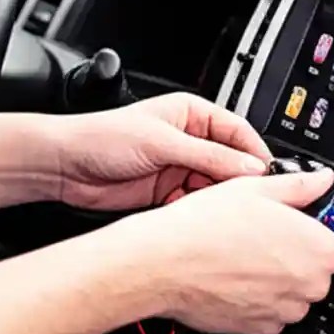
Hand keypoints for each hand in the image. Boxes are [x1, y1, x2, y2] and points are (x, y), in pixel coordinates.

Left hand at [54, 93, 272, 210]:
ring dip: (221, 199)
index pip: (239, 132)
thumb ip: (209, 156)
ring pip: (217, 186)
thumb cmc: (101, 138)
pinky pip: (198, 203)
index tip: (269, 175)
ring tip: (227, 210)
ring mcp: (180, 167)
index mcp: (192, 115)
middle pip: (232, 162)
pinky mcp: (169, 192)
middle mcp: (190, 141)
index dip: (256, 153)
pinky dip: (202, 212)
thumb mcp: (163, 142)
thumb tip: (249, 166)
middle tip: (253, 198)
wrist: (64, 167)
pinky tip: (203, 217)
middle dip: (240, 180)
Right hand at [108, 168, 333, 333]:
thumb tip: (322, 181)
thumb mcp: (257, 188)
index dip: (308, 230)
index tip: (289, 224)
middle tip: (259, 238)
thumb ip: (300, 185)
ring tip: (241, 257)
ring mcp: (285, 311)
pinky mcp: (260, 330)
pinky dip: (257, 300)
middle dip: (293, 256)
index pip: (332, 241)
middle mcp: (309, 285)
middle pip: (314, 270)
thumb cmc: (204, 227)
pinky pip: (270, 314)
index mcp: (320, 249)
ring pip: (292, 293)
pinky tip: (234, 278)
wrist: (162, 264)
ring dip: (275, 279)